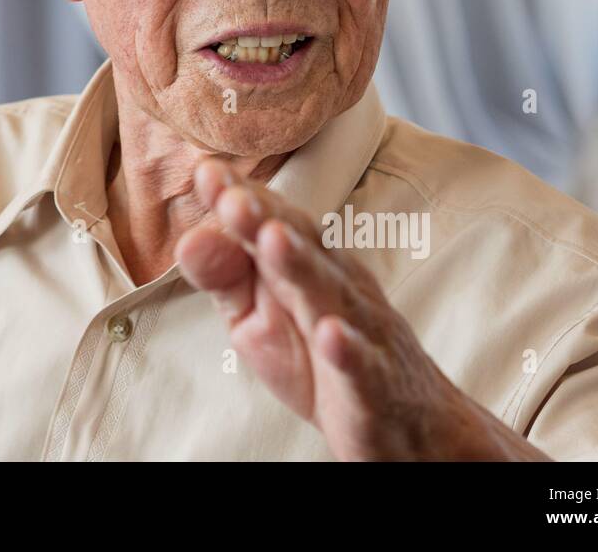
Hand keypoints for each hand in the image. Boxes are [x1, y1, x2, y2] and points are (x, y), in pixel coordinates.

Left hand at [174, 159, 549, 460]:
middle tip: (231, 197)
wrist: (408, 425)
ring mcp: (361, 330)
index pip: (272, 221)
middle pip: (301, 245)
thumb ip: (226, 277)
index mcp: (307, 264)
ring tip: (272, 240)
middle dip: (265, 218)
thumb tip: (189, 238)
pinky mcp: (376, 382)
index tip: (205, 172)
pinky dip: (348, 349)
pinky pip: (363, 363)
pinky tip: (331, 335)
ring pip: (331, 293)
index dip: (240, 198)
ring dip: (302, 266)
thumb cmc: (322, 360)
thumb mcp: (258, 318)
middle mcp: (337, 285)